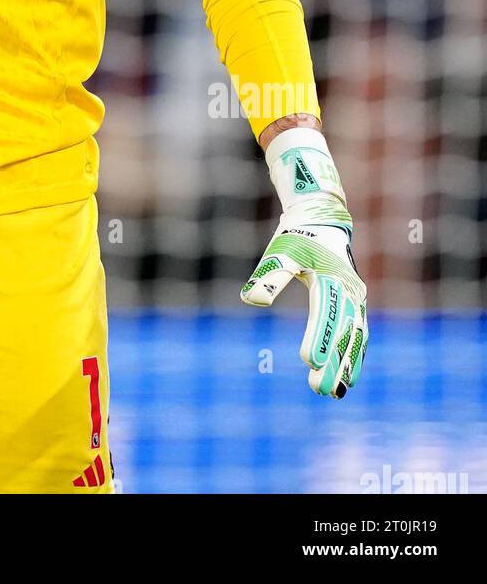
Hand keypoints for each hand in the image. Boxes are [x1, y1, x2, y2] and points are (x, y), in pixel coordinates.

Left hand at [241, 216, 367, 397]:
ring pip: (355, 337)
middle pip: (343, 331)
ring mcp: (356, 297)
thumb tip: (252, 299)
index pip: (324, 312)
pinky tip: (348, 378)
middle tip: (319, 389)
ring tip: (335, 392)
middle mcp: (349, 289)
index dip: (317, 337)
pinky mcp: (356, 302)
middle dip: (333, 361)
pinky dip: (355, 355)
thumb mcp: (280, 250)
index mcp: (330, 276)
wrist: (321, 220)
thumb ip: (269, 275)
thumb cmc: (296, 237)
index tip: (308, 361)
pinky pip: (359, 333)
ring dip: (347, 365)